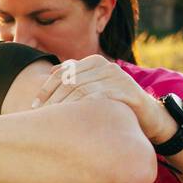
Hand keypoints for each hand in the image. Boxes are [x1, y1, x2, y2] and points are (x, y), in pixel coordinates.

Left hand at [33, 54, 174, 141]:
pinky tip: (71, 121)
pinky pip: (97, 98)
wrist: (149, 116)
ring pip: (81, 89)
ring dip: (63, 106)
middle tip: (39, 116)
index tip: (33, 106)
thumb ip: (77, 79)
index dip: (46, 89)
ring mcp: (116, 77)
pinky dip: (81, 108)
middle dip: (51, 99)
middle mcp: (105, 65)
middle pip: (69, 81)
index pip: (63, 72)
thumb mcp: (95, 88)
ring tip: (52, 120)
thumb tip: (52, 71)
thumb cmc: (115, 104)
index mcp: (94, 62)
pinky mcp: (125, 90)